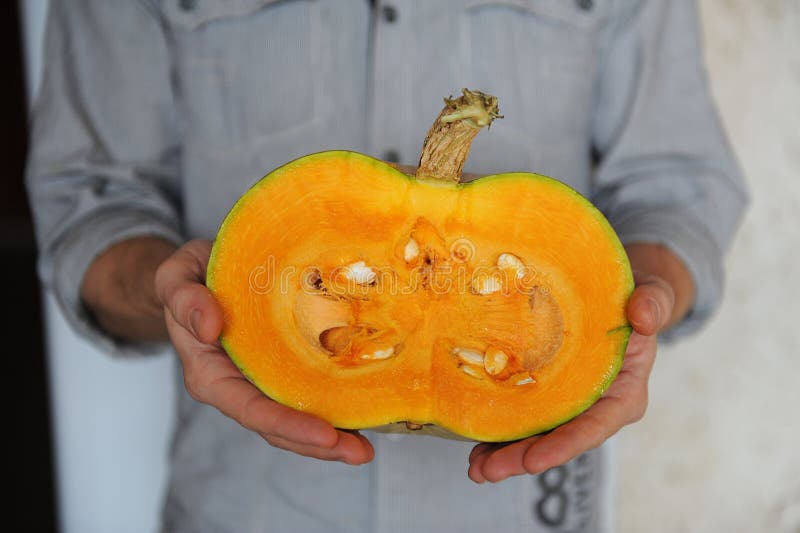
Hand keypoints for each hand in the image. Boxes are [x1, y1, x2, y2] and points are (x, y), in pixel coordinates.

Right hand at [155, 239, 373, 464]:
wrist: (202, 270)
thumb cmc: (190, 276)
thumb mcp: (176, 277)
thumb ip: (184, 299)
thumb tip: (209, 327)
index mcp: (210, 374)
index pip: (249, 409)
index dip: (287, 425)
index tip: (324, 434)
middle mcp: (238, 386)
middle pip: (278, 427)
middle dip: (319, 444)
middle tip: (360, 452)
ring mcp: (262, 381)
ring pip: (296, 418)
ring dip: (332, 437)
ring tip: (366, 448)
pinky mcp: (283, 368)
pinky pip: (309, 392)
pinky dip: (336, 405)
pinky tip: (365, 411)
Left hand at [466, 270, 674, 482]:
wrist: (615, 294)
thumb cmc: (635, 296)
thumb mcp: (651, 293)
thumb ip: (652, 303)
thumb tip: (643, 314)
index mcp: (622, 394)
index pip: (594, 426)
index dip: (563, 445)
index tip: (533, 461)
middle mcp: (594, 408)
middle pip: (557, 439)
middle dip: (522, 458)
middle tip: (488, 471)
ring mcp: (567, 405)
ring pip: (535, 435)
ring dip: (503, 453)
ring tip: (475, 469)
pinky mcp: (546, 394)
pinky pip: (521, 416)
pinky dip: (498, 431)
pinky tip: (473, 445)